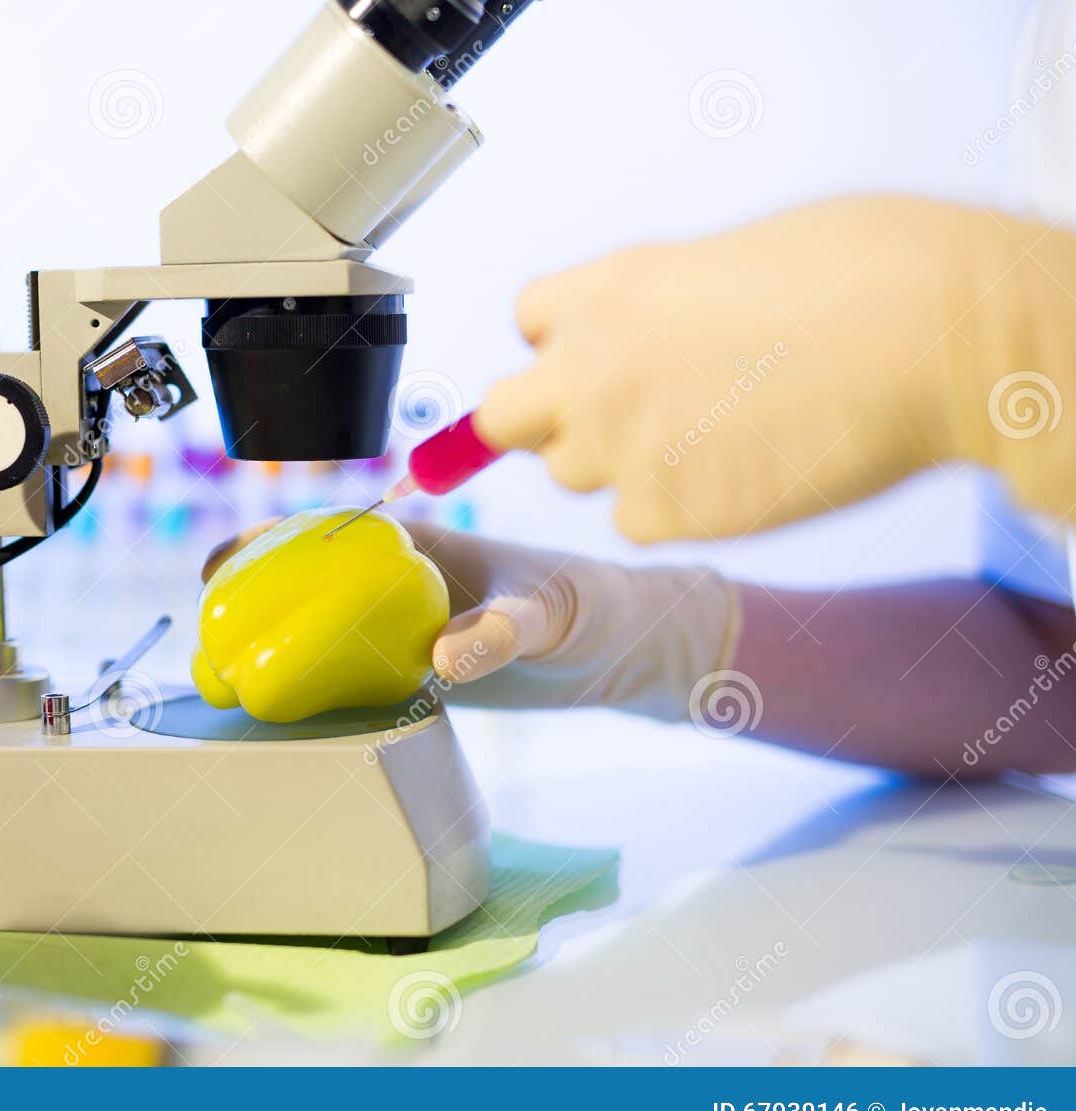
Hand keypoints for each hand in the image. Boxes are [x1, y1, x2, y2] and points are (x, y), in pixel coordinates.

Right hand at [205, 519, 739, 719]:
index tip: (217, 569)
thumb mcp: (553, 611)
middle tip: (207, 640)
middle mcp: (404, 586)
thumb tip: (443, 656)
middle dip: (254, 604)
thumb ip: (503, 627)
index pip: (329, 537)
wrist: (626, 652)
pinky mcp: (419, 675)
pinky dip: (319, 692)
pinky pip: (356, 679)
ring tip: (227, 681)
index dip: (266, 546)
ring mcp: (407, 630)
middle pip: (311, 589)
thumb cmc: (593, 608)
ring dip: (280, 652)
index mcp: (423, 548)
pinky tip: (285, 715)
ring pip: (326, 636)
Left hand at [476, 196, 1075, 539]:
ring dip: (620, 464)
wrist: (927, 338)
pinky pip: (635, 523)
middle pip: (507, 418)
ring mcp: (617, 448)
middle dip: (548, 420)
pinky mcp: (663, 513)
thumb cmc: (860, 276)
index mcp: (603, 289)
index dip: (569, 341)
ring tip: (718, 436)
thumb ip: (658, 310)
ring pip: (574, 474)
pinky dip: (676, 510)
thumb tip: (652, 339)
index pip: (530, 322)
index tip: (612, 350)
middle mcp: (586, 370)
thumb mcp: (727, 262)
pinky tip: (744, 473)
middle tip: (624, 418)